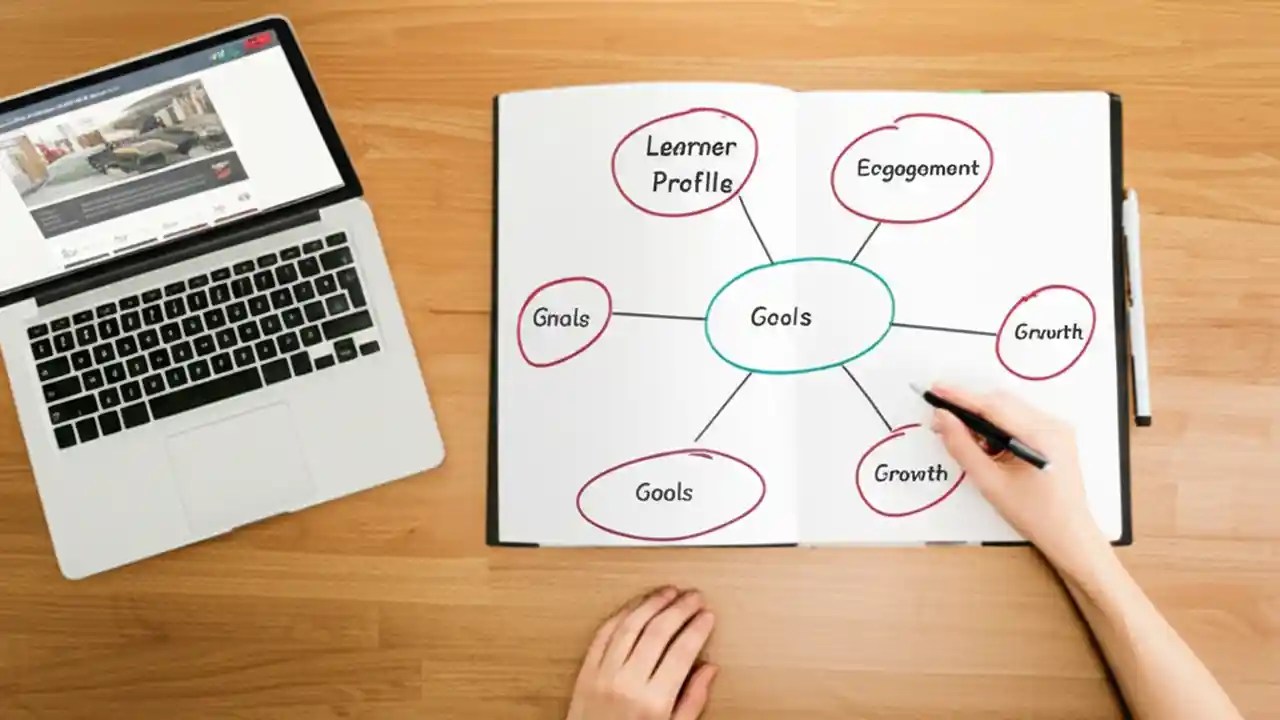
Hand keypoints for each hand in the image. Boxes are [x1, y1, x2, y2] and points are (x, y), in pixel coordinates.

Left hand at [566, 586, 718, 719]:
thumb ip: (692, 701)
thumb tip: (709, 669)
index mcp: (653, 703)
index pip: (681, 651)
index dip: (697, 628)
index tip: (707, 616)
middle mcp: (627, 684)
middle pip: (658, 631)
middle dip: (679, 608)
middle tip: (693, 597)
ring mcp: (603, 675)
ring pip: (630, 625)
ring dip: (651, 603)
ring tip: (668, 593)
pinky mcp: (586, 672)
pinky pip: (603, 634)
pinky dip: (621, 615)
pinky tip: (636, 606)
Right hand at [930, 384, 1109, 572]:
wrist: (1069, 534)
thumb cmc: (1035, 515)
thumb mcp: (990, 483)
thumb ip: (963, 447)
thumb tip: (943, 419)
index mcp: (1040, 437)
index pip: (992, 406)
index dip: (960, 397)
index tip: (936, 390)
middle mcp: (1053, 425)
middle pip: (1001, 403)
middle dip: (969, 408)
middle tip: (941, 419)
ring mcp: (1056, 428)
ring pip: (1009, 409)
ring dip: (983, 418)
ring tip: (962, 436)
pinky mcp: (1055, 434)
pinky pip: (1020, 419)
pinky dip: (998, 426)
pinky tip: (986, 443)